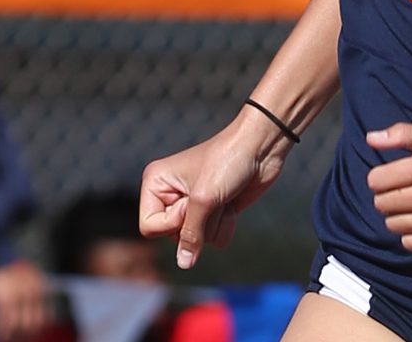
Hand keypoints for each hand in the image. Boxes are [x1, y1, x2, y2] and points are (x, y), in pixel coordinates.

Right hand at [0, 260, 49, 341]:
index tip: (28, 334)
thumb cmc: (8, 268)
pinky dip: (1, 330)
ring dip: (11, 335)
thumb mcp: (26, 278)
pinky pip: (5, 322)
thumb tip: (31, 315)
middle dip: (24, 334)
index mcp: (40, 288)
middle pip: (32, 324)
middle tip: (15, 338)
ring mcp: (19, 297)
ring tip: (5, 338)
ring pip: (18, 326)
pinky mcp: (5, 300)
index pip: (44, 317)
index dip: (36, 329)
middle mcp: (32, 294)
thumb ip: (31, 293)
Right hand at [139, 113, 289, 268]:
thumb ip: (191, 234)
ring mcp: (194, 204)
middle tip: (212, 197)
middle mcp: (170, 194)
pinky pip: (214, 239)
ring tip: (224, 197)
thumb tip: (184, 264)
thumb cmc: (228, 162)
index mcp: (156, 183)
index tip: (190, 202)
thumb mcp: (204, 199)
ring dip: (215, 222)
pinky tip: (233, 204)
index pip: (150, 227)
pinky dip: (226, 225)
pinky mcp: (214, 211)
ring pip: (197, 240)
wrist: (261, 147)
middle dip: (199, 223)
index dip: (172, 222)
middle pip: (174, 236)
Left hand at [367, 123, 411, 253]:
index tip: (396, 177)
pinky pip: (409, 243)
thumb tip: (371, 138)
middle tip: (409, 191)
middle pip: (382, 204)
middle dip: (389, 196)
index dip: (381, 178)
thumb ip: (404, 134)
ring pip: (392, 225)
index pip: (376, 180)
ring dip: (400, 216)